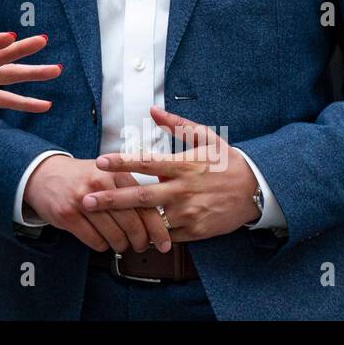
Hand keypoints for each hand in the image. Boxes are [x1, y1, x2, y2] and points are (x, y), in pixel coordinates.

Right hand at [23, 154, 172, 253]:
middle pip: (132, 224)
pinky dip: (102, 246)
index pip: (145, 206)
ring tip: (121, 243)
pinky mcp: (67, 215)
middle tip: (141, 246)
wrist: (44, 173)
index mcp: (116, 173)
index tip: (164, 243)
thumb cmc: (82, 177)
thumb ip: (130, 190)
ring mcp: (82, 201)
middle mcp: (100, 185)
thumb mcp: (108, 173)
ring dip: (121, 245)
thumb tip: (156, 219)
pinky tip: (102, 240)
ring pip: (114, 236)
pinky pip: (95, 241)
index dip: (158, 229)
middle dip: (141, 241)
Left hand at [83, 106, 259, 241]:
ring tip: (99, 221)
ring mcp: (189, 212)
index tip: (100, 162)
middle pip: (141, 195)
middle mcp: (183, 189)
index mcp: (183, 165)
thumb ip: (177, 125)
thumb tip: (153, 110)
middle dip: (111, 199)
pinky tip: (129, 234)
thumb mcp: (206, 137)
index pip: (146, 162)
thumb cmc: (227, 162)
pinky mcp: (195, 230)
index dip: (121, 162)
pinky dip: (148, 234)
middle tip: (87, 200)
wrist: (256, 191)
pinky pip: (166, 234)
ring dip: (126, 221)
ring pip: (151, 218)